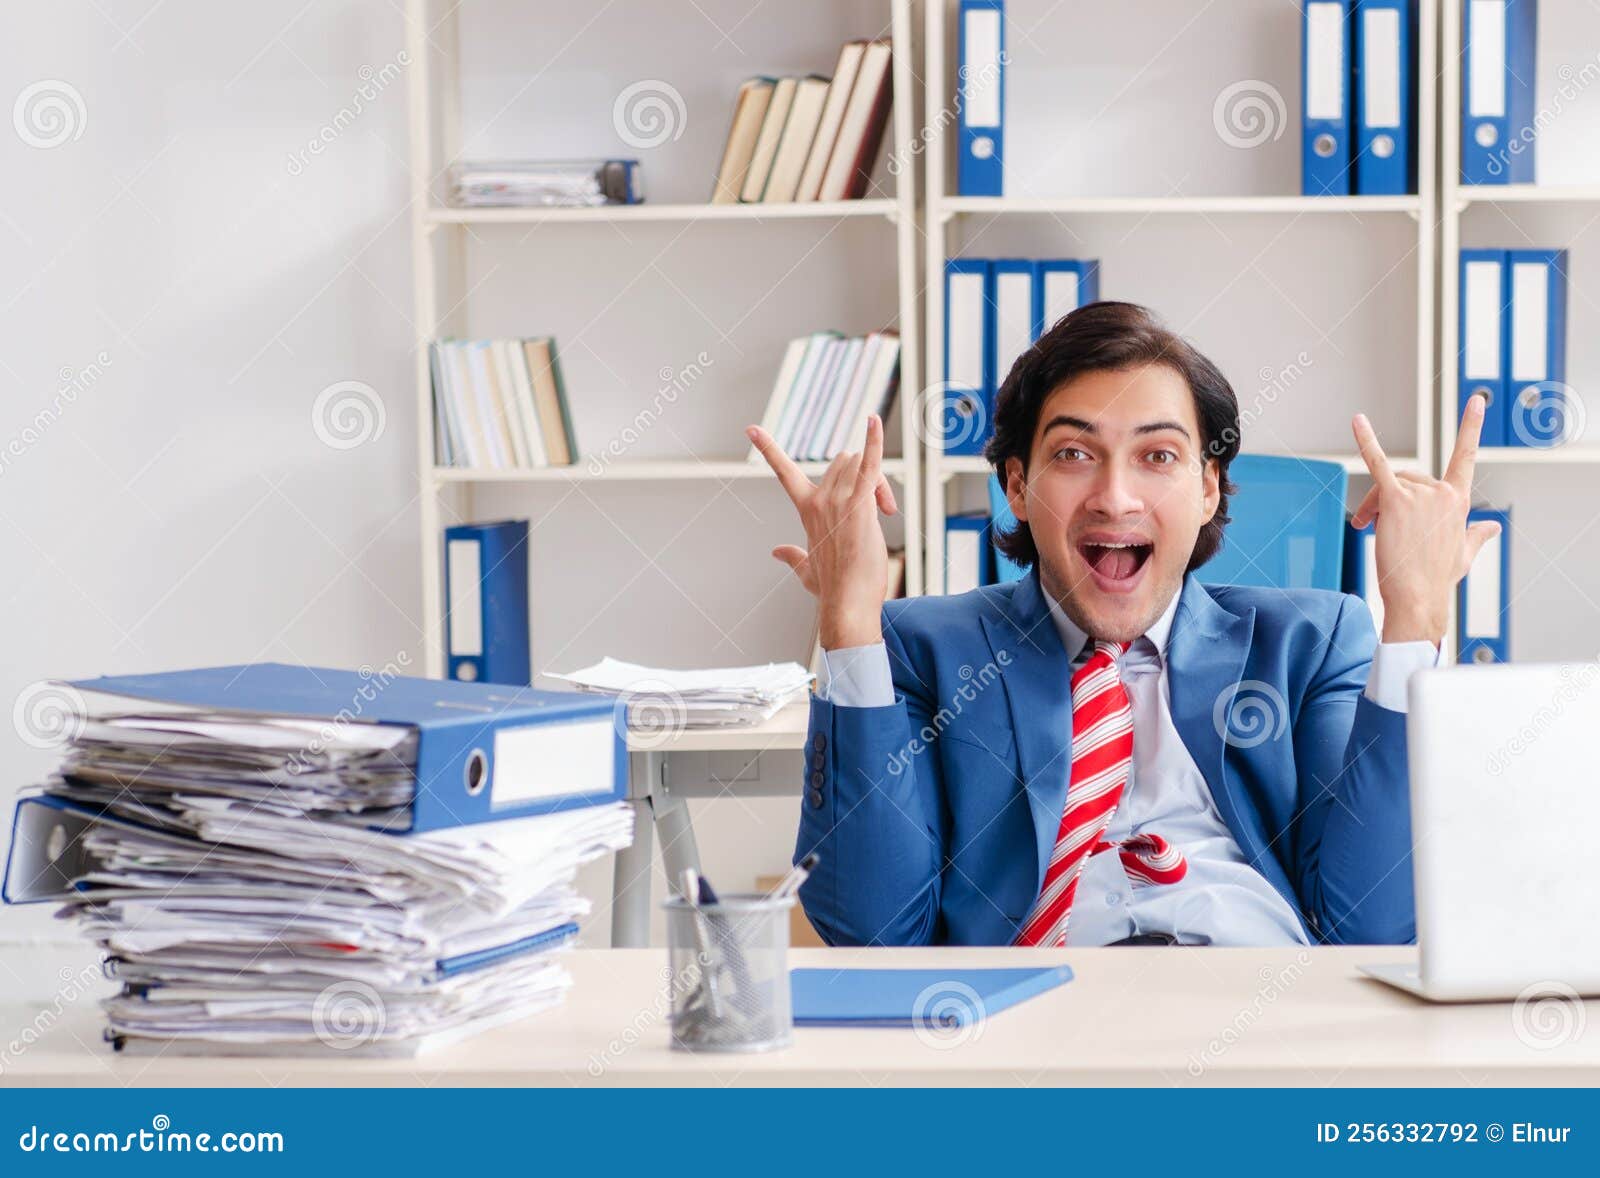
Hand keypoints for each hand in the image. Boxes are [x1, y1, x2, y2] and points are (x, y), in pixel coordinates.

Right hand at [746, 415, 898, 649]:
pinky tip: (874, 421)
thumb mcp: (806, 568)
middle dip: (863, 475)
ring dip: (879, 479)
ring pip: (860, 462)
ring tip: (886, 511)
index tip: (751, 429)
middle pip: (843, 460)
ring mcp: (838, 501)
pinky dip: (874, 440)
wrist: (847, 605)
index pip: (783, 472)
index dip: (767, 449)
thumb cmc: (831, 589)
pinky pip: (870, 465)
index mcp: (807, 510)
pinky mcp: (860, 506)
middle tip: (880, 509)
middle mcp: (820, 500)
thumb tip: (776, 552)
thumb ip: (792, 555)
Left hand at [1349, 395, 1500, 644]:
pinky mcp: (1395, 500)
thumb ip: (1477, 534)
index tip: (1476, 401)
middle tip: (1369, 525)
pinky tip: (1357, 421)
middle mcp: (1443, 493)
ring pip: (1389, 484)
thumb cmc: (1438, 579)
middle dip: (1386, 500)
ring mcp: (1421, 495)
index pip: (1466, 458)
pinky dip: (1366, 441)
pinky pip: (1378, 465)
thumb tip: (1493, 526)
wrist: (1418, 597)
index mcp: (1459, 501)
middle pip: (1408, 479)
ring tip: (1363, 526)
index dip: (1470, 428)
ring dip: (1372, 503)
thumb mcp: (1463, 553)